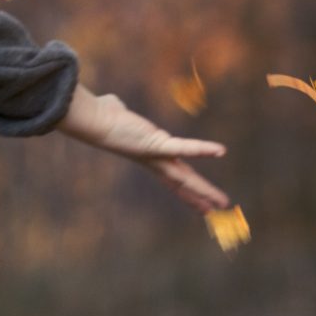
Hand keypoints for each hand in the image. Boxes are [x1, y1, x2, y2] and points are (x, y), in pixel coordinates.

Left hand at [58, 87, 231, 214]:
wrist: (93, 120)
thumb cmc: (103, 115)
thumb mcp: (119, 115)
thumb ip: (121, 112)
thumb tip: (115, 104)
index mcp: (149, 156)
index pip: (171, 178)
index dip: (186, 191)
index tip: (199, 204)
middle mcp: (154, 160)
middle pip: (182, 183)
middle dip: (199, 196)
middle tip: (216, 211)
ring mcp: (156, 155)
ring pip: (185, 176)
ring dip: (205, 189)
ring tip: (221, 202)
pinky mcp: (156, 143)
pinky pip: (183, 147)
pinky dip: (202, 148)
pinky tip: (220, 151)